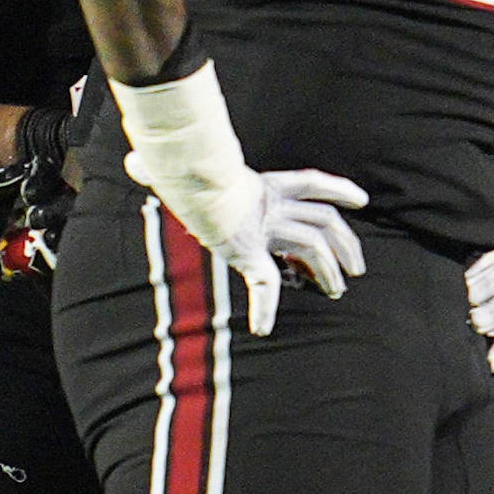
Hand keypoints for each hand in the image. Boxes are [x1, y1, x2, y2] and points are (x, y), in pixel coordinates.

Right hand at [114, 62, 365, 334]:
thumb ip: (160, 172)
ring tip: (338, 289)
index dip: (340, 189)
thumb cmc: (186, 169)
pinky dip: (264, 306)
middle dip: (346, 243)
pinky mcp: (250, 250)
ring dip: (329, 270)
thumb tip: (132, 165)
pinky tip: (261, 327)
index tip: (362, 200)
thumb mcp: (184, 169)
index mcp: (266, 185)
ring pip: (312, 248)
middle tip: (357, 267)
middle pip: (324, 220)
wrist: (190, 177)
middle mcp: (272, 206)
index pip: (312, 183)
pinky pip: (265, 284)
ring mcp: (265, 228)